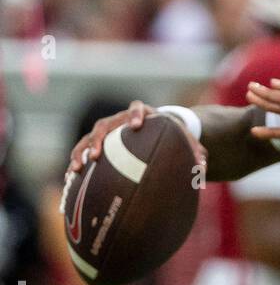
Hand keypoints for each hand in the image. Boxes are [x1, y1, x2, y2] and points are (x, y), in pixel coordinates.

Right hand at [69, 100, 206, 172]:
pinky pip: (83, 149)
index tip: (135, 125)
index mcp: (143, 114)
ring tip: (77, 167)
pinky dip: (77, 160)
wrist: (156, 130)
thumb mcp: (184, 140)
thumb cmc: (171, 135)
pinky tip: (72, 176)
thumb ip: (195, 153)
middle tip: (98, 154)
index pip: (137, 108)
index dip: (135, 114)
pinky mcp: (98, 142)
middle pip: (106, 124)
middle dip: (100, 138)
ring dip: (82, 151)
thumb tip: (203, 173)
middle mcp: (120, 120)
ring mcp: (107, 130)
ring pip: (90, 137)